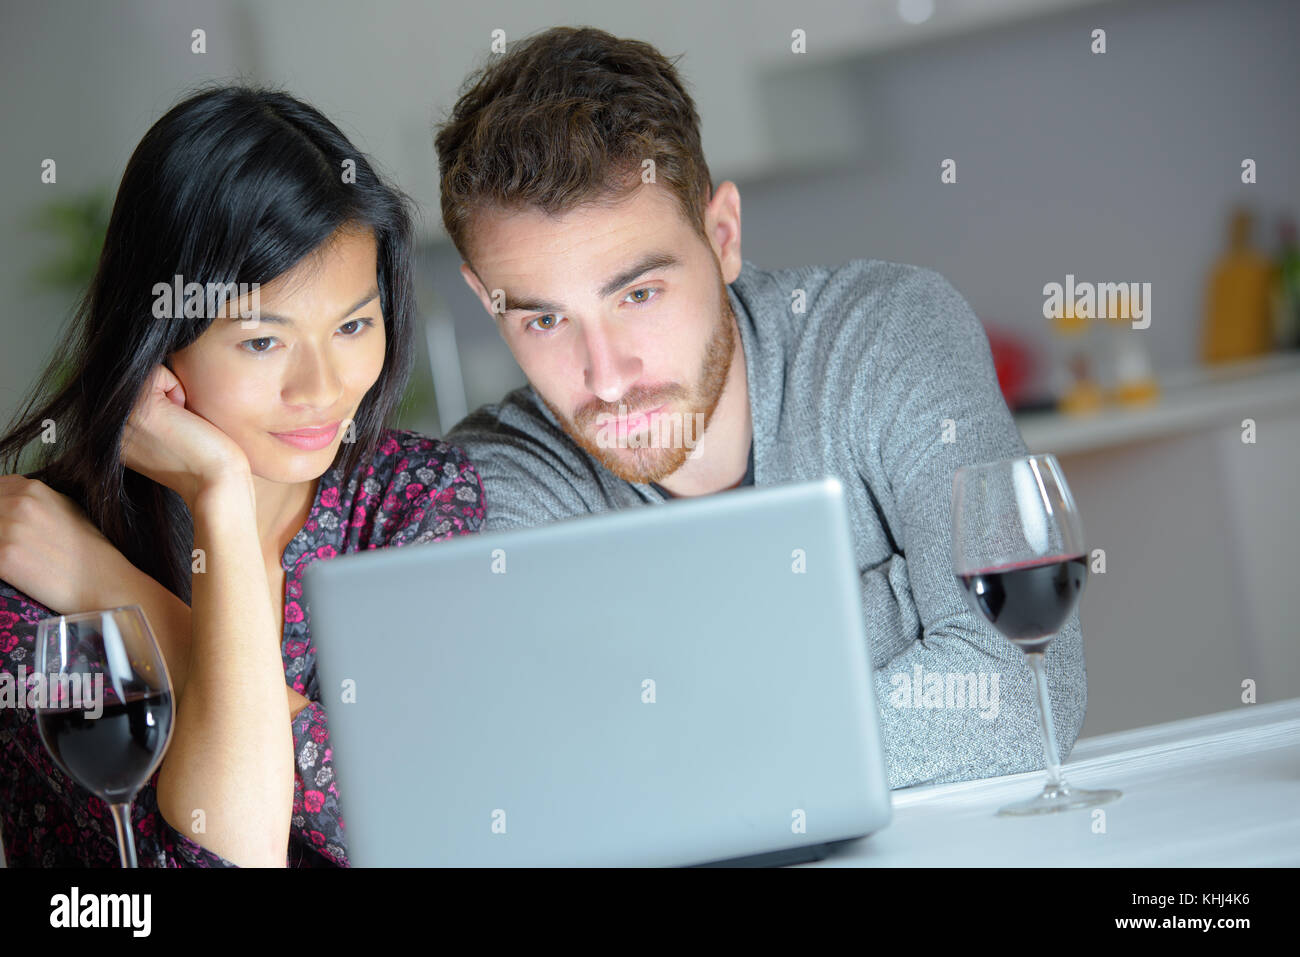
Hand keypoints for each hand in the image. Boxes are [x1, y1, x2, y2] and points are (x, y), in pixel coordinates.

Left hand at [0, 476, 128, 613]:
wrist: (103, 580)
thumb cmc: (88, 549)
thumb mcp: (65, 509)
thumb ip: (32, 501)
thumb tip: (7, 503)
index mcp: (31, 488)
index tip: (2, 522)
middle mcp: (17, 503)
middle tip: (6, 543)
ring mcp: (9, 529)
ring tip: (9, 554)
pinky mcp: (3, 558)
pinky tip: (8, 568)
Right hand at [122, 365, 250, 508]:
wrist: (215, 481)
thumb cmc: (200, 457)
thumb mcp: (160, 431)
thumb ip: (143, 407)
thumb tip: (138, 368)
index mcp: (108, 434)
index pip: (130, 386)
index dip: (162, 400)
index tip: (172, 430)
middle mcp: (105, 427)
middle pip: (137, 377)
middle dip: (164, 393)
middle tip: (178, 426)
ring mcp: (117, 417)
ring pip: (145, 372)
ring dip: (170, 392)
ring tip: (180, 423)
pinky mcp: (138, 408)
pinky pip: (158, 370)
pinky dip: (177, 388)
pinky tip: (183, 419)